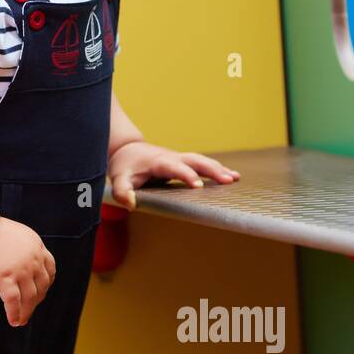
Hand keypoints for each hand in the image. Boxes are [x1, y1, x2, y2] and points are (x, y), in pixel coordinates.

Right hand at [0, 217, 55, 327]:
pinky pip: (13, 302)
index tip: (41, 291)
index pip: (50, 270)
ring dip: (27, 312)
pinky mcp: (5, 279)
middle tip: (30, 309)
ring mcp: (20, 270)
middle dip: (37, 300)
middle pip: (42, 287)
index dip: (47, 283)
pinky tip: (13, 321)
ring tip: (22, 321)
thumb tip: (22, 260)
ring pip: (30, 298)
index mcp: (37, 247)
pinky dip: (14, 314)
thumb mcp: (18, 234)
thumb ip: (24, 248)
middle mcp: (33, 260)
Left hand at [108, 141, 239, 210]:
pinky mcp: (183, 162)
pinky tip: (231, 176)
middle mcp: (172, 157)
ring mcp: (179, 158)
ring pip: (201, 160)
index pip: (175, 167)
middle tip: (228, 180)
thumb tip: (130, 203)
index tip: (198, 186)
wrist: (128, 150)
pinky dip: (216, 169)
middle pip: (195, 160)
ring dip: (218, 168)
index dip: (187, 175)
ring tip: (235, 178)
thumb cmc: (125, 166)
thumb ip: (121, 191)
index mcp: (158, 162)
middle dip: (211, 170)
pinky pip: (202, 164)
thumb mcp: (118, 178)